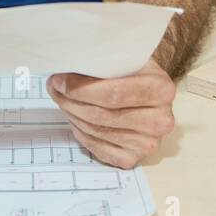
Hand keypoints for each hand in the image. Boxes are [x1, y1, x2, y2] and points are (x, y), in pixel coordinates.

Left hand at [46, 59, 175, 168]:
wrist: (150, 92)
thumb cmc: (133, 71)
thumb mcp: (126, 56)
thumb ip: (102, 59)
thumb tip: (66, 65)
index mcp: (161, 89)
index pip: (113, 94)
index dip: (80, 88)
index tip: (59, 80)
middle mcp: (160, 120)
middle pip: (101, 115)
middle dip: (70, 100)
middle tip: (54, 87)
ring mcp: (148, 143)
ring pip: (96, 131)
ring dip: (72, 114)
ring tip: (62, 98)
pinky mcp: (134, 159)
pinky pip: (97, 148)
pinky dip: (81, 133)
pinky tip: (75, 118)